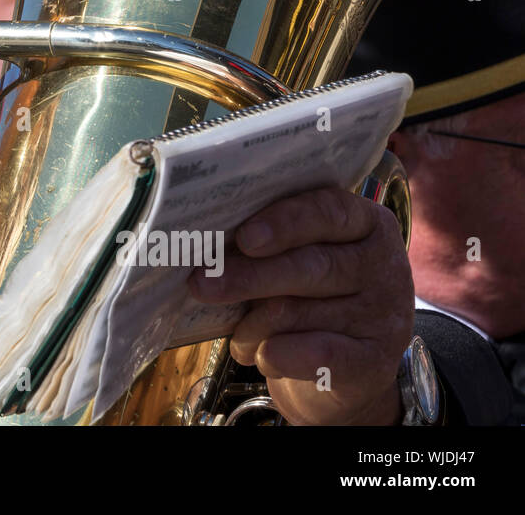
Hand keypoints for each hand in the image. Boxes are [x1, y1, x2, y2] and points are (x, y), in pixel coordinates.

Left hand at [188, 185, 412, 424]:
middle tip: (202, 283)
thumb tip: (210, 246)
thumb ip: (267, 244)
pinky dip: (275, 354)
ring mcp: (385, 315)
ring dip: (253, 325)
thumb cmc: (305, 300)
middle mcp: (384, 265)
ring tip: (238, 334)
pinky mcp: (376, 362)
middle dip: (250, 275)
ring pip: (299, 311)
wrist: (338, 375)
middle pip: (310, 265)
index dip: (285, 222)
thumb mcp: (294, 261)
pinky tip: (261, 355)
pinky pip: (314, 353)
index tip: (245, 237)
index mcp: (365, 224)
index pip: (329, 211)